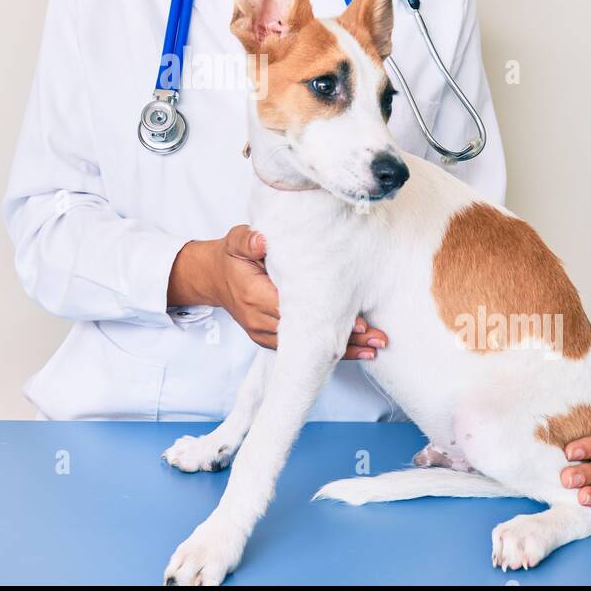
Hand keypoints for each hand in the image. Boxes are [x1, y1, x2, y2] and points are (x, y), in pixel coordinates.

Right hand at [184, 225, 388, 359]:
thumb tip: (262, 240)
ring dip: (341, 349)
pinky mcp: (268, 337)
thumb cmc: (231, 256)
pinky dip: (326, 351)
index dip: (326, 316)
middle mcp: (258, 319)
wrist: (213, 277)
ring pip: (306, 347)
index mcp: (253, 295)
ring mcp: (262, 332)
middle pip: (306, 334)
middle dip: (343, 337)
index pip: (296, 311)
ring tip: (374, 349)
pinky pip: (300, 349)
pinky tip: (355, 351)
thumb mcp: (236, 241)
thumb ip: (248, 239)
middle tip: (377, 339)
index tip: (356, 321)